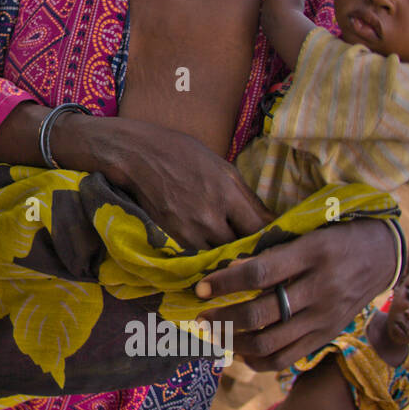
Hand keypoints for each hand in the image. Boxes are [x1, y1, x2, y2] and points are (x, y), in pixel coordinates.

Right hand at [60, 116, 272, 249]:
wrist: (136, 155)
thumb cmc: (181, 153)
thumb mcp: (221, 166)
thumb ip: (246, 196)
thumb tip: (270, 220)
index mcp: (229, 192)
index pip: (261, 229)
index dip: (269, 237)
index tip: (272, 240)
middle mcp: (211, 215)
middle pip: (241, 247)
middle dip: (248, 248)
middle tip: (254, 250)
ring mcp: (189, 229)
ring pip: (218, 256)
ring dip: (225, 255)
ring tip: (229, 251)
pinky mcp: (172, 238)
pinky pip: (197, 256)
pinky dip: (205, 255)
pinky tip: (207, 249)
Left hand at [197, 219, 396, 370]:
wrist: (383, 255)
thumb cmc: (335, 237)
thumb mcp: (306, 232)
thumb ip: (270, 252)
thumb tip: (229, 270)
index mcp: (311, 255)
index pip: (258, 274)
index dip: (225, 283)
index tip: (201, 288)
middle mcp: (319, 290)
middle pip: (260, 314)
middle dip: (222, 318)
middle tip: (201, 316)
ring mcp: (324, 318)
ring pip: (269, 343)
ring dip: (233, 342)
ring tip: (214, 334)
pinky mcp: (326, 336)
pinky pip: (286, 358)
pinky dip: (256, 360)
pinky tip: (238, 351)